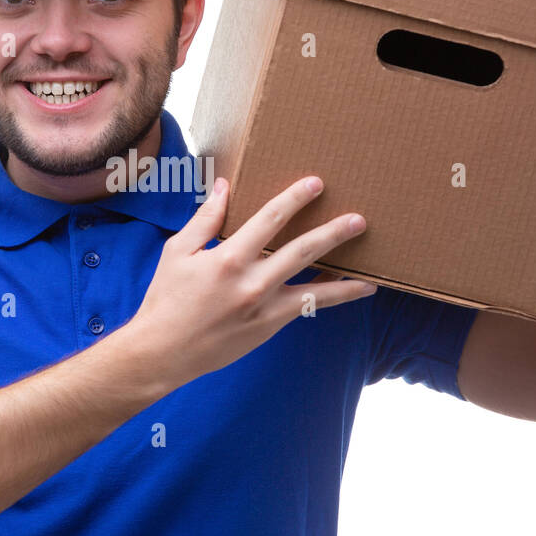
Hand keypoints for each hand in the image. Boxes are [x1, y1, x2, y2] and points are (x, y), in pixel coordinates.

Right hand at [125, 175, 375, 388]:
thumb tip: (224, 185)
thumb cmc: (166, 298)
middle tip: (359, 219)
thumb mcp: (178, 251)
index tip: (316, 184)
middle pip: (302, 251)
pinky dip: (332, 298)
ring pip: (314, 288)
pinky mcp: (269, 327)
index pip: (270, 219)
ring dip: (345, 276)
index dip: (295, 199)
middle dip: (332, 233)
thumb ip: (206, 219)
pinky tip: (354, 290)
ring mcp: (264, 308)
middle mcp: (252, 283)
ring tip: (371, 268)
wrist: (164, 351)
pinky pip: (308, 308)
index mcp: (228, 258)